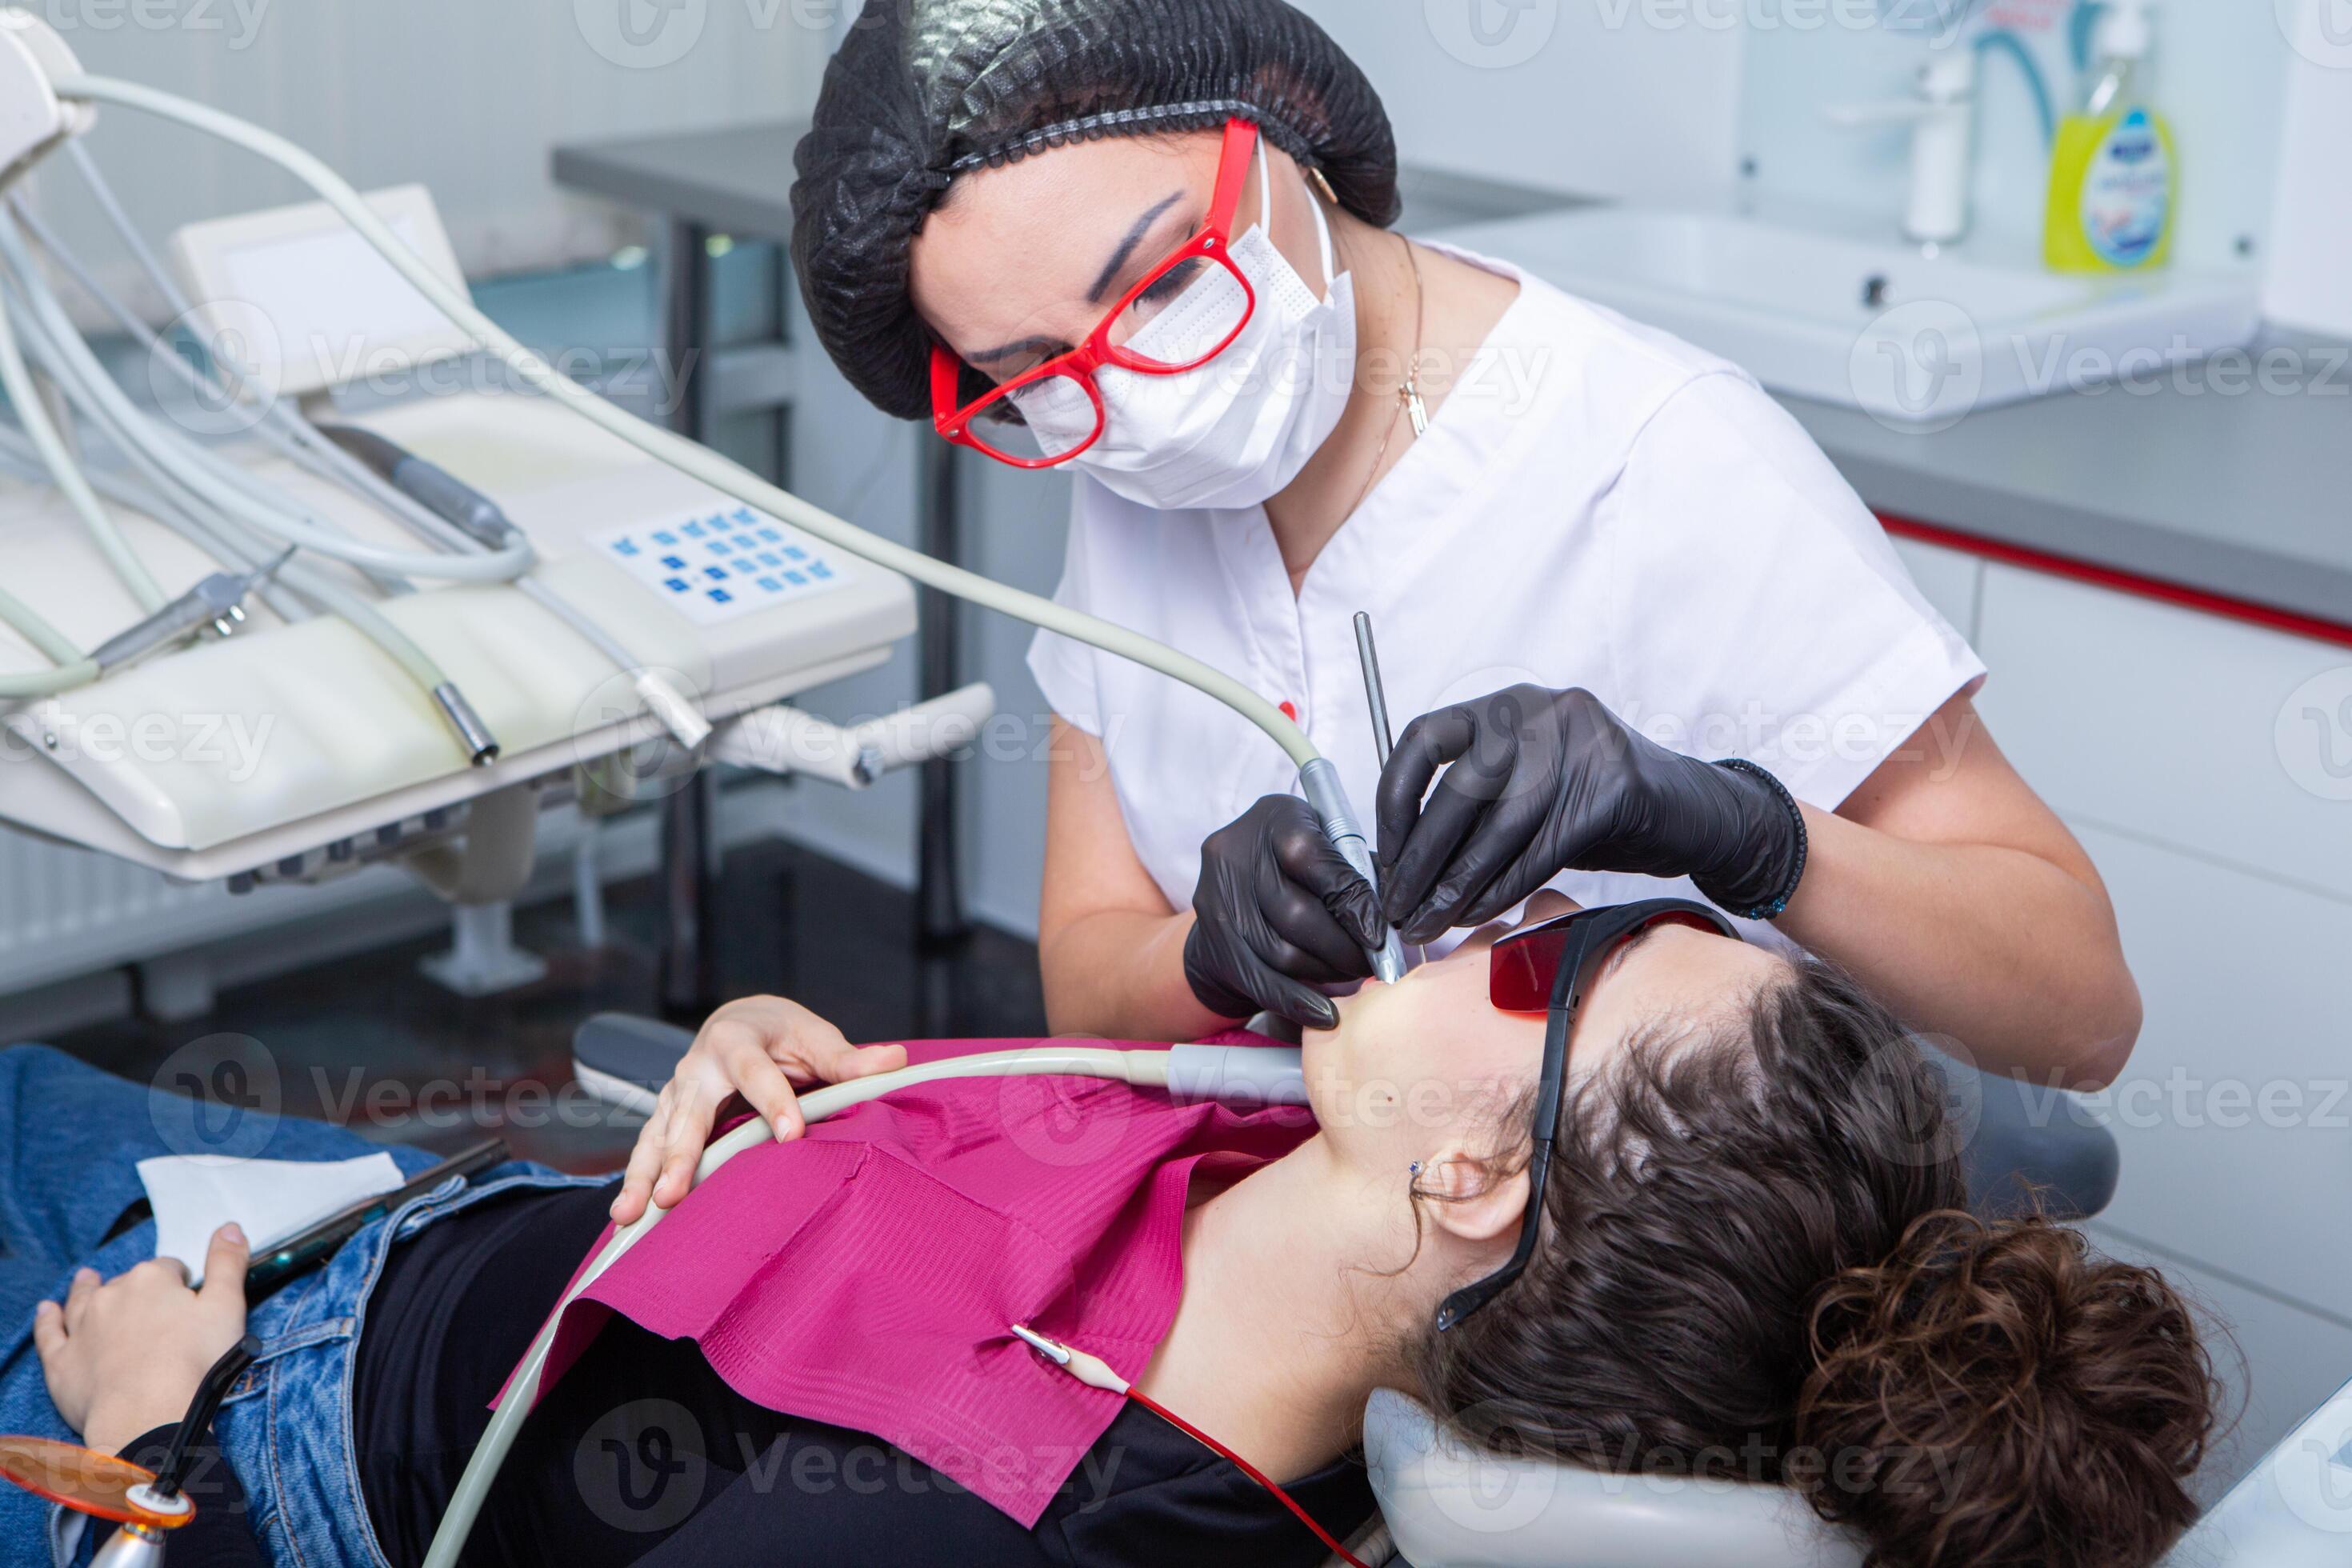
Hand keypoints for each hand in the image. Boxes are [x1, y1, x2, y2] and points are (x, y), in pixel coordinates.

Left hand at [34, 1224, 250, 1456]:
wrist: (149, 1414)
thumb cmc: (194, 1362)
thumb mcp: (227, 1306)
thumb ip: (228, 1263)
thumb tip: (229, 1227)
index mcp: (153, 1279)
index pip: (170, 1269)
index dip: (182, 1285)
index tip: (191, 1304)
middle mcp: (112, 1294)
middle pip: (128, 1283)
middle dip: (139, 1291)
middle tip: (154, 1311)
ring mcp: (83, 1327)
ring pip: (83, 1299)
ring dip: (85, 1288)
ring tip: (85, 1278)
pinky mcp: (62, 1360)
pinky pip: (49, 1333)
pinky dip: (47, 1319)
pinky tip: (47, 1309)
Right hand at [610, 997, 908, 1225]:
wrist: (740, 1022)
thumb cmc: (782, 1034)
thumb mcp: (815, 1037)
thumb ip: (847, 1057)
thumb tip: (894, 1060)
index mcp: (738, 1040)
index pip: (757, 1073)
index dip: (775, 1102)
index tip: (791, 1134)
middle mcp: (698, 1067)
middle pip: (690, 1112)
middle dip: (680, 1153)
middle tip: (674, 1192)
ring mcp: (677, 1094)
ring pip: (658, 1135)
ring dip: (645, 1175)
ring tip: (634, 1213)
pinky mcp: (666, 1118)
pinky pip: (646, 1150)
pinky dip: (635, 1180)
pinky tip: (627, 1217)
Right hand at [1183, 795, 1384, 1032]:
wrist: (1231, 899)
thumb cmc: (1297, 871)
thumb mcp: (1326, 850)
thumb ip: (1357, 871)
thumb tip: (1395, 914)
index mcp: (1273, 818)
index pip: (1310, 856)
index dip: (1349, 898)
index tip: (1378, 933)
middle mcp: (1234, 852)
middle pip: (1294, 912)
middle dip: (1342, 945)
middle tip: (1371, 962)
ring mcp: (1216, 899)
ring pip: (1280, 952)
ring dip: (1325, 971)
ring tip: (1352, 974)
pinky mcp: (1211, 942)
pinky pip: (1260, 982)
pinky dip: (1297, 1002)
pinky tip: (1326, 1012)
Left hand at [1375, 685, 1802, 942]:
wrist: (1695, 811)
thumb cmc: (1596, 806)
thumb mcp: (1525, 789)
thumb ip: (1471, 808)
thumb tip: (1402, 862)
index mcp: (1504, 705)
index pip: (1423, 738)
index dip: (1394, 799)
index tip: (1383, 854)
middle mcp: (1537, 712)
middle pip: (1458, 789)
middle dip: (1420, 858)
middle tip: (1397, 906)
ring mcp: (1579, 744)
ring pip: (1498, 827)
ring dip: (1455, 885)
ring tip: (1427, 922)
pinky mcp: (1613, 788)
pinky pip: (1540, 849)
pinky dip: (1501, 888)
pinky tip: (1476, 914)